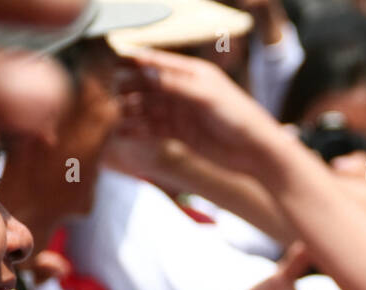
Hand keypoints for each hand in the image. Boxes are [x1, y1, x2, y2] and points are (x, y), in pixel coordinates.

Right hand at [117, 48, 298, 179]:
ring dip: (130, 110)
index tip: (114, 63)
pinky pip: (154, 129)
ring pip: (148, 108)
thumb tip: (144, 72)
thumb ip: (175, 84)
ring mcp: (181, 113)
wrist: (256, 152)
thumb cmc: (239, 117)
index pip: (157, 62)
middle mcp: (184, 91)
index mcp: (193, 73)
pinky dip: (139, 130)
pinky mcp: (181, 134)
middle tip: (109, 93)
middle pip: (148, 85)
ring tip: (114, 115)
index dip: (135, 62)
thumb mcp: (206, 96)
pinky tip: (124, 133)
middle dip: (128, 87)